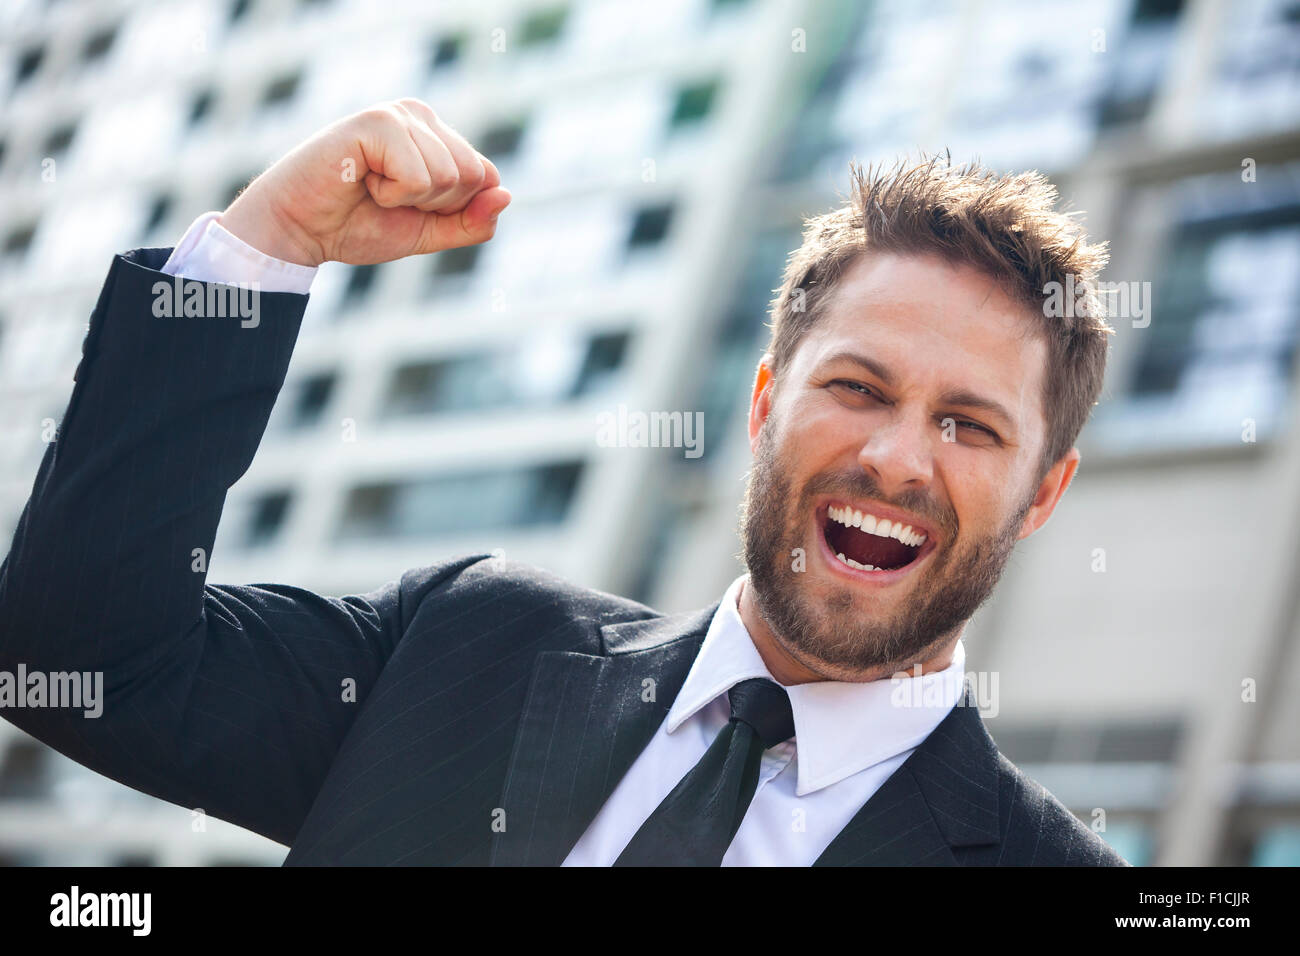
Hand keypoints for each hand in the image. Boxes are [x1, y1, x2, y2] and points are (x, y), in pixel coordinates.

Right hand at [217, 98, 511, 266]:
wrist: (301, 231)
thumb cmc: (358, 225)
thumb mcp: (428, 232)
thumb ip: (471, 222)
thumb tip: (507, 195)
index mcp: (436, 134)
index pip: (486, 176)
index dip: (452, 208)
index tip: (408, 206)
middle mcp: (421, 115)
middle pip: (474, 176)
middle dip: (434, 204)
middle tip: (386, 197)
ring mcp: (400, 114)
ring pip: (450, 177)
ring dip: (409, 200)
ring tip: (371, 186)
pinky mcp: (379, 121)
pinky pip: (420, 177)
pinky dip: (391, 194)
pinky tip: (360, 179)